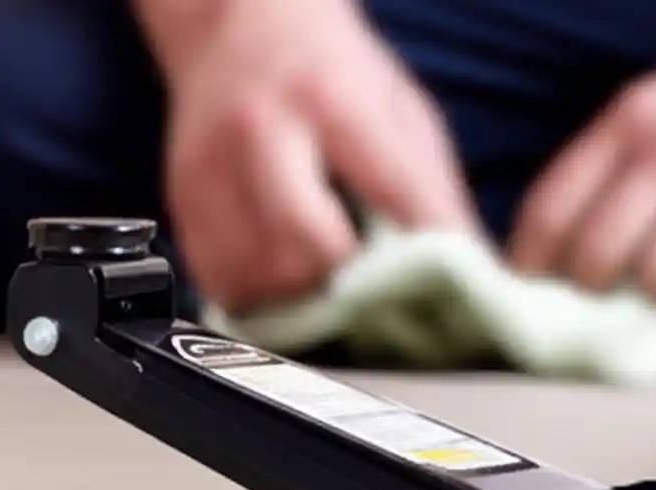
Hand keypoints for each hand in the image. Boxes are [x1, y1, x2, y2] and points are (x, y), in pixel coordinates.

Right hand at [140, 0, 477, 311]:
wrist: (239, 26)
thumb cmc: (333, 75)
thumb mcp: (401, 111)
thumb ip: (434, 190)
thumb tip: (474, 271)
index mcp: (330, 99)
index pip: (391, 188)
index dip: (428, 249)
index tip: (448, 287)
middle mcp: (262, 131)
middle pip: (308, 242)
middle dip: (349, 281)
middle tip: (371, 288)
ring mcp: (211, 167)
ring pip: (259, 273)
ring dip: (304, 296)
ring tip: (329, 282)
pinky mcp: (182, 200)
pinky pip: (219, 281)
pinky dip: (260, 296)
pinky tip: (287, 280)